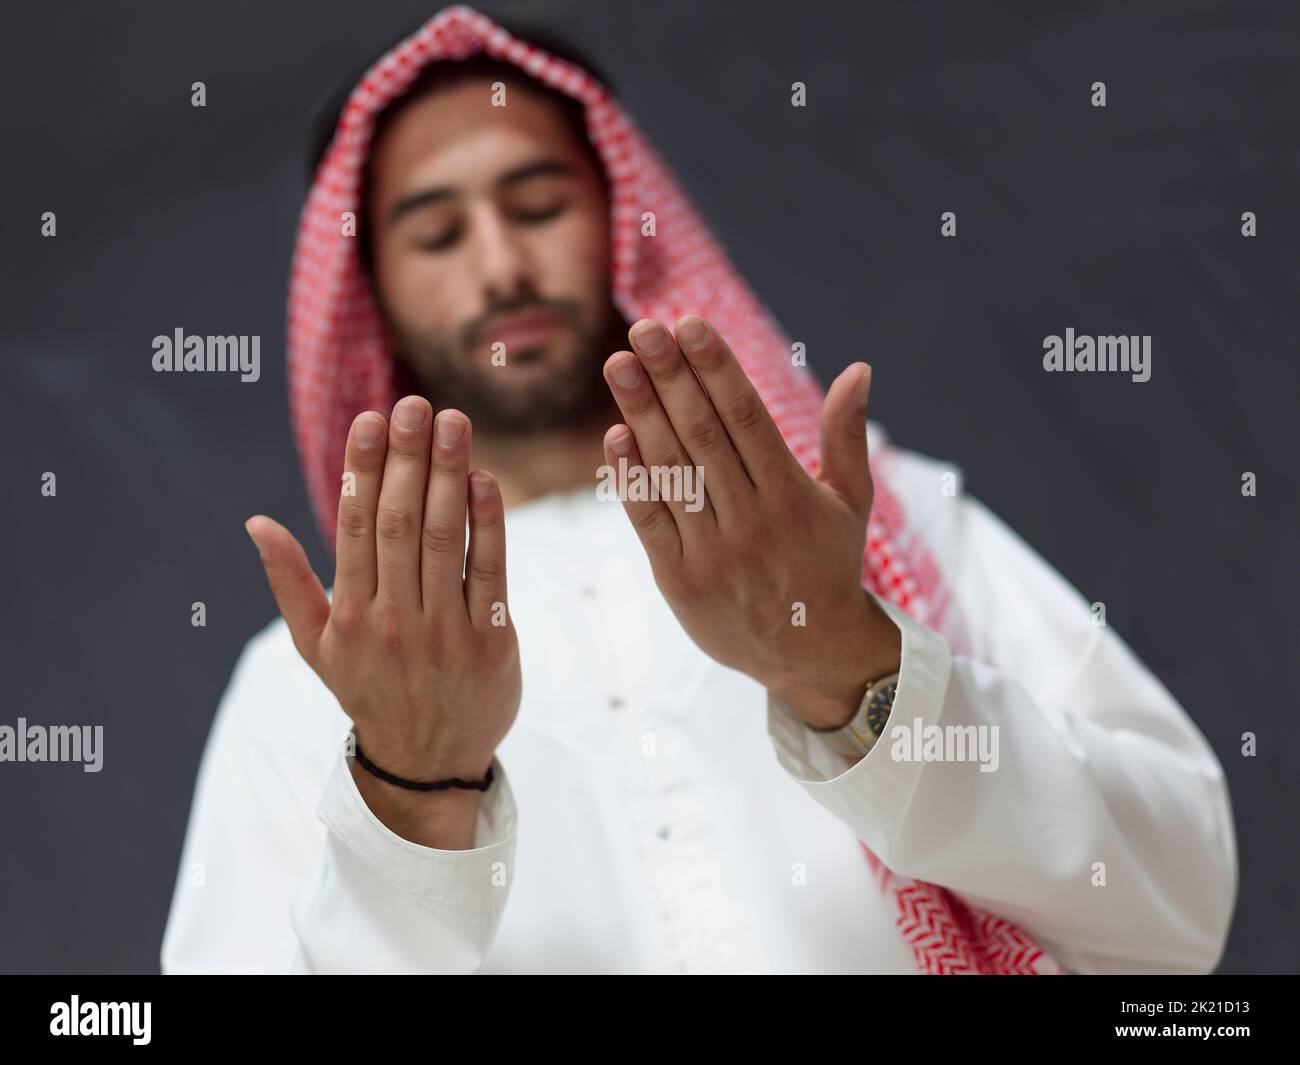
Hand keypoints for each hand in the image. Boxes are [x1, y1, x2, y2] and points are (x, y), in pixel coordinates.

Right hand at [244, 397, 520, 845]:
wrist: (429, 762)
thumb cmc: (370, 690)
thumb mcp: (317, 646)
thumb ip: (289, 582)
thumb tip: (256, 521)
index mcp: (351, 615)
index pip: (356, 527)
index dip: (364, 470)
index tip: (371, 420)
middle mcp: (395, 620)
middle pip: (400, 523)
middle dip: (408, 459)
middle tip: (415, 404)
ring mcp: (444, 631)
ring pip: (444, 540)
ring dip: (449, 476)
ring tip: (453, 423)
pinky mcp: (491, 640)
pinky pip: (489, 571)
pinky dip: (488, 524)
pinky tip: (484, 480)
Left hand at [600, 316, 899, 729]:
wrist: (809, 653)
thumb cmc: (829, 564)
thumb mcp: (850, 502)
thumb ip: (845, 436)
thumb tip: (859, 369)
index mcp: (793, 495)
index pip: (747, 418)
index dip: (717, 369)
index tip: (690, 324)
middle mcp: (753, 520)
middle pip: (704, 435)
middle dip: (672, 378)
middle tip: (644, 328)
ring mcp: (714, 551)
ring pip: (674, 471)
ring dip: (641, 415)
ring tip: (619, 364)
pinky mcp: (681, 579)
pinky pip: (651, 521)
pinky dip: (632, 479)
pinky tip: (615, 435)